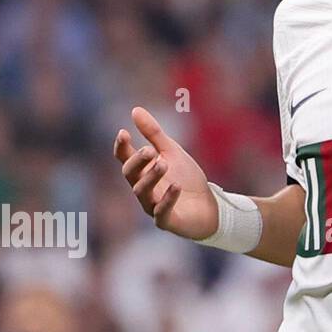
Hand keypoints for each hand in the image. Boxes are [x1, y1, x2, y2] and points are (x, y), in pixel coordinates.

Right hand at [113, 107, 217, 239]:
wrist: (209, 205)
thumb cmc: (186, 178)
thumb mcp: (172, 152)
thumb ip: (153, 134)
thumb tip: (135, 110)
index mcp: (143, 172)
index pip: (125, 159)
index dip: (121, 148)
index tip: (123, 133)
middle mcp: (143, 189)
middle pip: (130, 175)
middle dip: (137, 162)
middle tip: (150, 150)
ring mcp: (152, 206)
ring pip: (142, 192)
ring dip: (151, 177)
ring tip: (163, 163)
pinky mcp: (166, 221)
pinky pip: (161, 213)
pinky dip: (167, 199)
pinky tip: (176, 186)